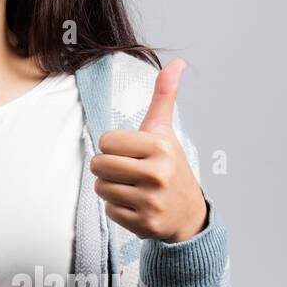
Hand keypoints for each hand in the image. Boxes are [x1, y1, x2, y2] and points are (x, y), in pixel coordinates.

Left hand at [90, 58, 208, 243]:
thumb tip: (177, 62)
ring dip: (110, 188)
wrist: (188, 213)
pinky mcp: (144, 224)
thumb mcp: (165, 131)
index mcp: (160, 147)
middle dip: (107, 167)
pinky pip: (109, 210)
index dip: (113, 146)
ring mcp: (152, 201)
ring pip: (101, 188)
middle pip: (98, 165)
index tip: (131, 152)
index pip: (105, 141)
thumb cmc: (169, 165)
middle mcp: (158, 174)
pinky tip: (136, 205)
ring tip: (133, 187)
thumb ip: (164, 97)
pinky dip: (118, 208)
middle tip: (127, 170)